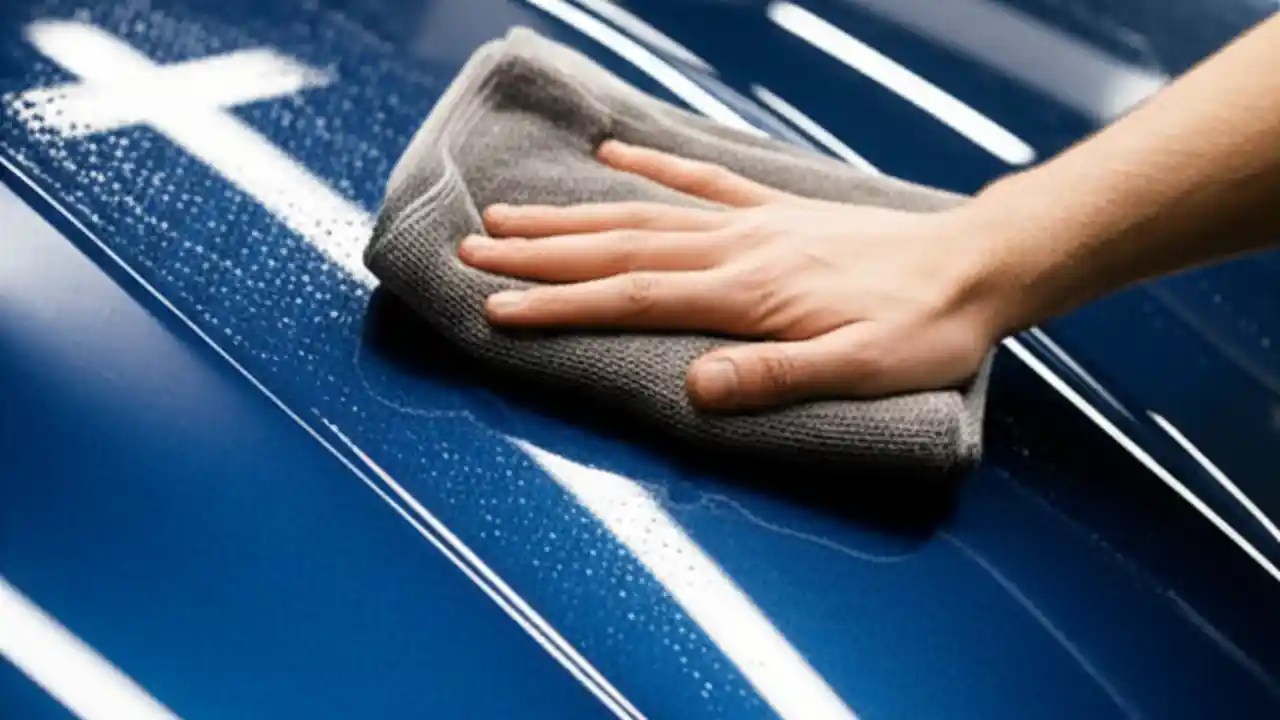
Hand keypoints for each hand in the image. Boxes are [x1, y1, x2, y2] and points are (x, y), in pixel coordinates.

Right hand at [459, 140, 1003, 411]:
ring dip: (572, 217)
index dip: (559, 303)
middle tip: (471, 250)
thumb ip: (774, 378)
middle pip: (618, 249)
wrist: (976, 266)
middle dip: (539, 253)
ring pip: (642, 214)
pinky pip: (701, 179)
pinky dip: (651, 166)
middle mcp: (736, 248)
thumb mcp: (860, 371)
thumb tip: (694, 389)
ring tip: (510, 213)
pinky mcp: (774, 209)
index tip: (495, 305)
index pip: (632, 298)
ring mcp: (752, 223)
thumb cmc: (921, 329)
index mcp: (747, 294)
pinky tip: (612, 157)